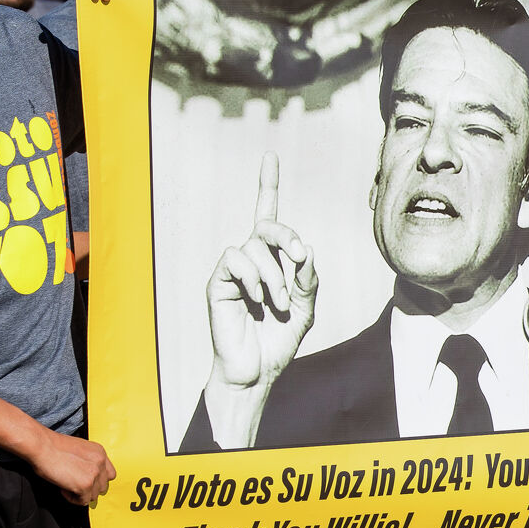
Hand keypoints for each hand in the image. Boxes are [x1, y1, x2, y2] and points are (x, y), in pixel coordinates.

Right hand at [30, 430, 115, 506]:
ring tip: (66, 484)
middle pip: (102, 487)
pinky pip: (83, 501)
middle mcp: (100, 462)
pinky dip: (72, 498)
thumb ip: (89, 461)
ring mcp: (94, 473)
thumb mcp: (79, 449)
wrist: (42, 447)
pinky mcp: (86, 484)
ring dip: (80, 494)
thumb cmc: (53, 447)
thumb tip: (88, 476)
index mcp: (99, 452)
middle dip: (88, 488)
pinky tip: (63, 487)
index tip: (85, 480)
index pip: (109, 474)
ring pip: (93, 496)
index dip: (97, 480)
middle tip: (72, 482)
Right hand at [203, 153, 316, 446]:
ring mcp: (234, 269)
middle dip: (286, 236)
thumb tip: (305, 250)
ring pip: (255, 246)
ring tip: (278, 304)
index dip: (267, 185)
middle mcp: (252, 258)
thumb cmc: (279, 339)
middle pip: (268, 225)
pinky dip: (253, 277)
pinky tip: (257, 299)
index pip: (268, 215)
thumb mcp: (306, 309)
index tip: (269, 156)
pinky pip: (235, 259)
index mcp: (273, 260)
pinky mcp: (219, 281)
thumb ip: (309, 280)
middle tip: (299, 259)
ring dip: (274, 275)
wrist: (256, 370)